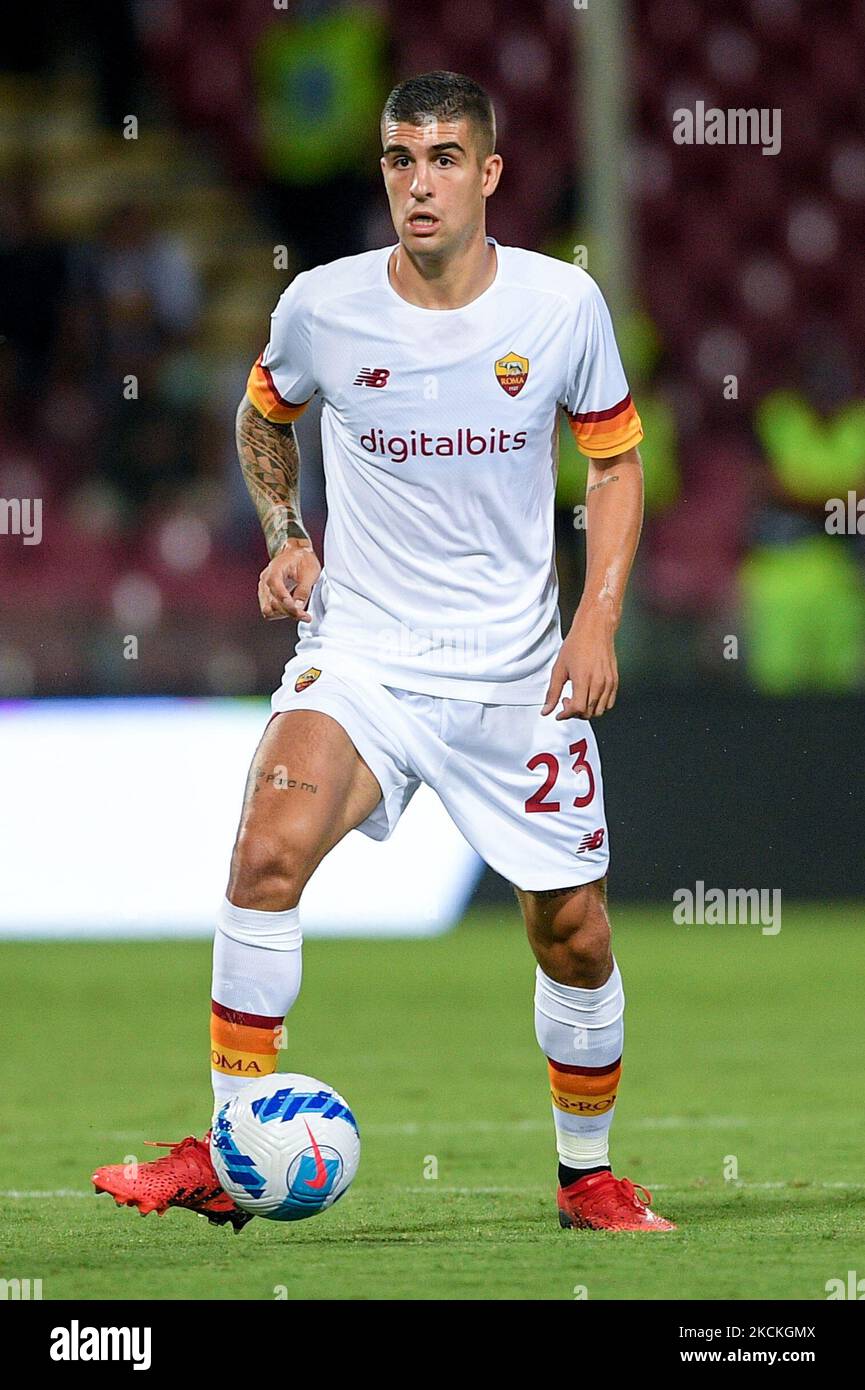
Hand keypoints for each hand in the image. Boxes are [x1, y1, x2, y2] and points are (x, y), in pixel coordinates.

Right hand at [258, 539, 320, 620]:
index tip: (300, 611)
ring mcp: (264, 588)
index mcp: (275, 571)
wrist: (296, 553)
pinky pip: (269, 609)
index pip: (276, 591)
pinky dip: (280, 613)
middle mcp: (265, 580)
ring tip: (300, 614)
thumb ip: (303, 590)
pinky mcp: (266, 594)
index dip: (287, 604)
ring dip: (284, 614)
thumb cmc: (302, 559)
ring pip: (268, 610)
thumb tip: (299, 606)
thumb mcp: (310, 572)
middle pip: (271, 604)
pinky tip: (292, 611)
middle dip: (289, 612)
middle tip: (305, 615)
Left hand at [542, 604, 618, 718]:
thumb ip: (553, 692)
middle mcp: (598, 682)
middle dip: (575, 713)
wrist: (595, 629)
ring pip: (600, 710)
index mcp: (583, 679)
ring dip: (587, 711)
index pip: (577, 709)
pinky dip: (599, 705)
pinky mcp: (615, 680)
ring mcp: (608, 682)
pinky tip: (590, 696)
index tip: (560, 714)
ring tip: (578, 698)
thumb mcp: (559, 668)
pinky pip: (609, 703)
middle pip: (589, 713)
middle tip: (567, 702)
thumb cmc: (577, 644)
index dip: (566, 715)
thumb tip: (546, 710)